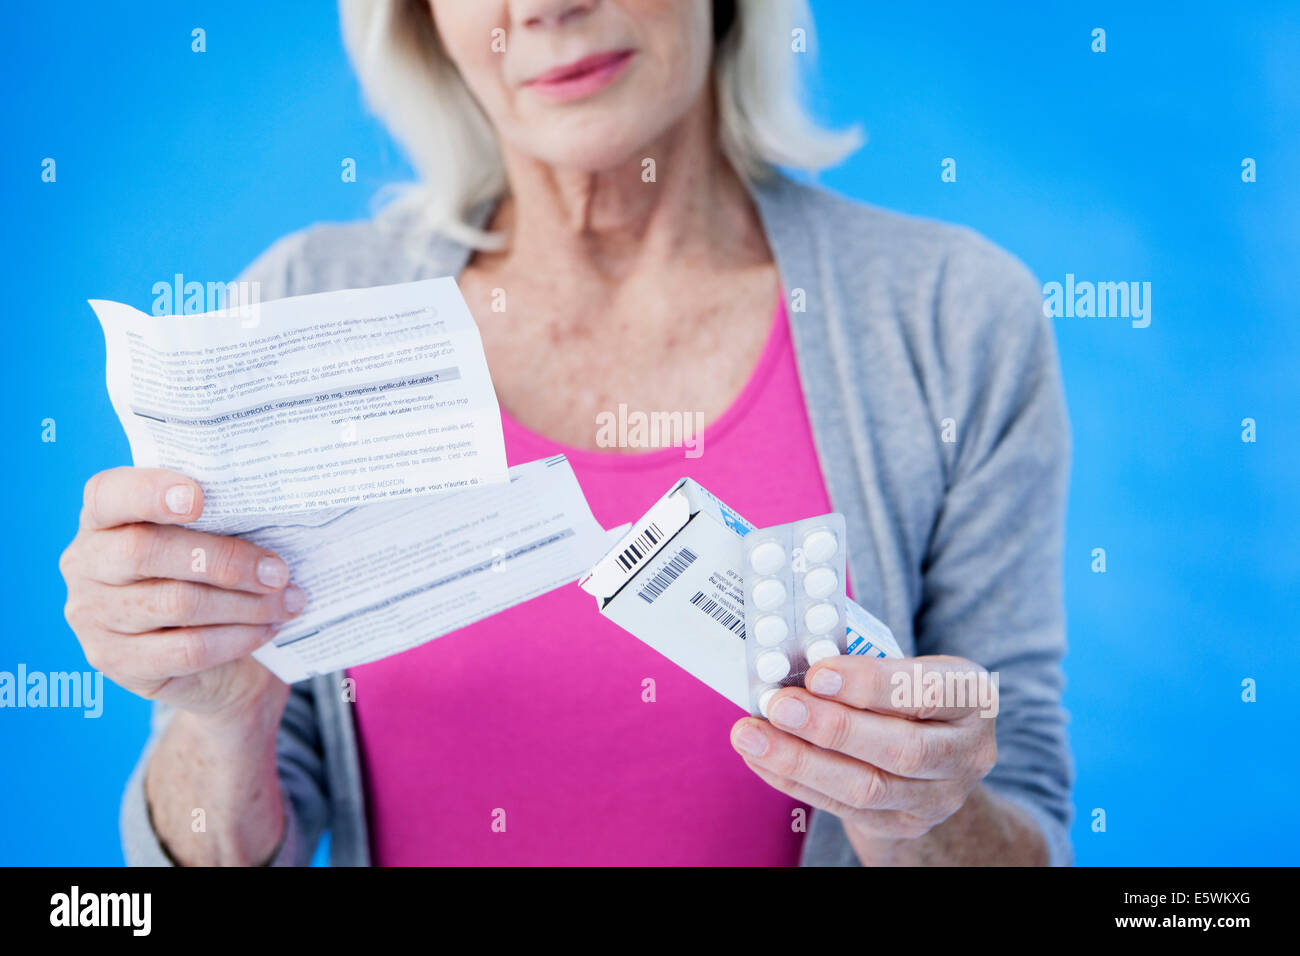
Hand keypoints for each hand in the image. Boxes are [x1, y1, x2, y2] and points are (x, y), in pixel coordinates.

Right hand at [59, 467, 304, 722]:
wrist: (210, 664)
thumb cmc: (208, 580)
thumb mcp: (208, 541)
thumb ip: (219, 522)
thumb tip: (273, 515)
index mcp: (102, 519)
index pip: (108, 495)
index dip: (149, 492)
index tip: (199, 497)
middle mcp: (86, 565)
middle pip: (147, 551)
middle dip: (225, 560)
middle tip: (278, 571)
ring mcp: (94, 617)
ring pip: (175, 603)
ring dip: (243, 603)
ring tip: (286, 602)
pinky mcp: (116, 662)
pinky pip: (187, 649)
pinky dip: (237, 638)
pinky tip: (267, 629)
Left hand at [730, 655, 997, 841]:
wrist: (932, 755)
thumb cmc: (905, 692)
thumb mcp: (903, 665)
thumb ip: (860, 660)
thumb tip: (790, 657)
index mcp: (971, 696)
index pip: (925, 691)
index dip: (869, 683)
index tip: (816, 672)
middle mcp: (967, 752)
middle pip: (900, 749)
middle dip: (831, 727)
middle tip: (777, 705)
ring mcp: (939, 797)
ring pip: (867, 788)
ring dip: (800, 761)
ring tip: (752, 735)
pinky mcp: (904, 825)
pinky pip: (841, 808)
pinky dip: (794, 781)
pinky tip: (760, 758)